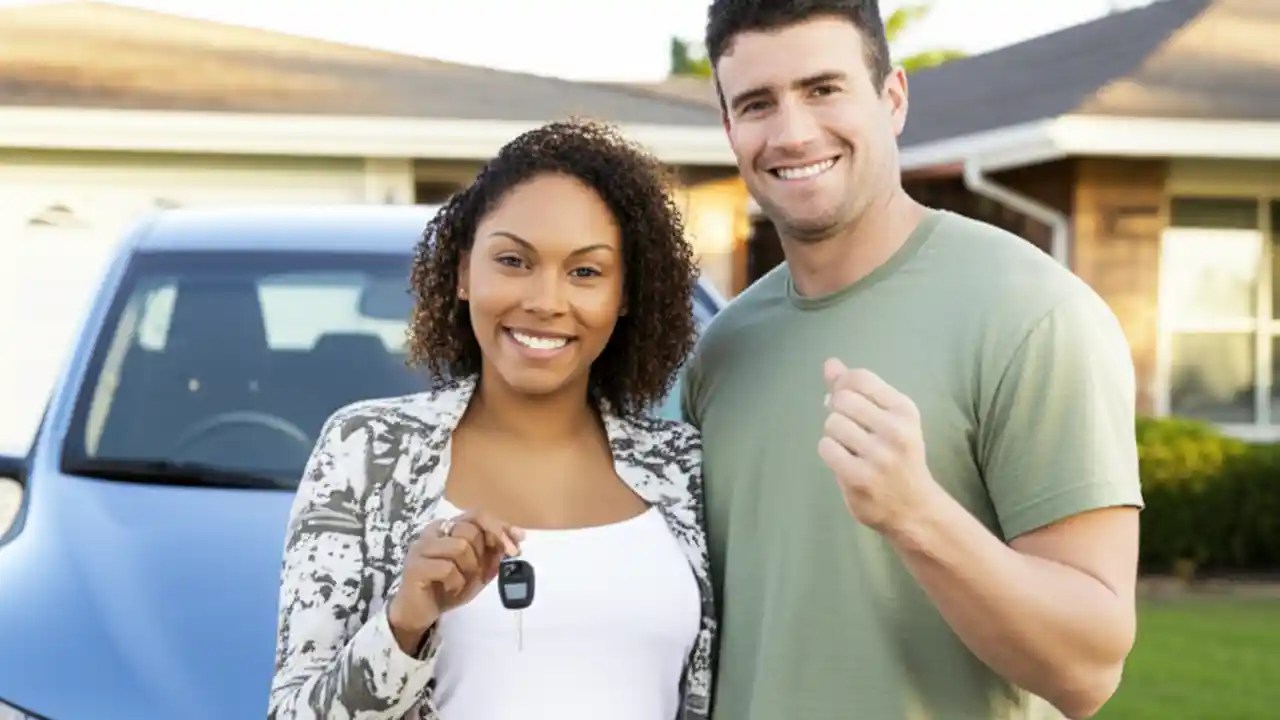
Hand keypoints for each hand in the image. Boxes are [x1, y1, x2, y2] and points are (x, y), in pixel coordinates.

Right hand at [387, 511, 523, 652]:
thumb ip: (495, 552)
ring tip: (459, 582)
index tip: (518, 542)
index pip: (477, 514)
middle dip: (481, 555)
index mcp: (448, 528)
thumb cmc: (448, 588)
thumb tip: (518, 537)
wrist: (420, 614)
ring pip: (460, 547)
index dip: (499, 527)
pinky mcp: (415, 567)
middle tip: (476, 573)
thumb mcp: (479, 570)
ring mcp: (421, 548)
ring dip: (468, 570)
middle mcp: (433, 532)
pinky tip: (449, 589)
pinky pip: (447, 568)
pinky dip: (455, 582)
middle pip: (470, 530)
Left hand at [817, 358, 939, 538]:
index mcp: (905, 410)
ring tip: (850, 448)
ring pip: (832, 424)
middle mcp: (895, 430)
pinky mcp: (860, 477)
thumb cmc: (899, 456)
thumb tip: (830, 363)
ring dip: (834, 435)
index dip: (842, 386)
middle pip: (842, 399)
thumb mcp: (889, 418)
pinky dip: (830, 452)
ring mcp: (878, 455)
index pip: (860, 378)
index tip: (845, 401)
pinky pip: (826, 448)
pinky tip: (844, 462)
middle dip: (837, 411)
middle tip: (848, 428)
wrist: (915, 507)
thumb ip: (858, 390)